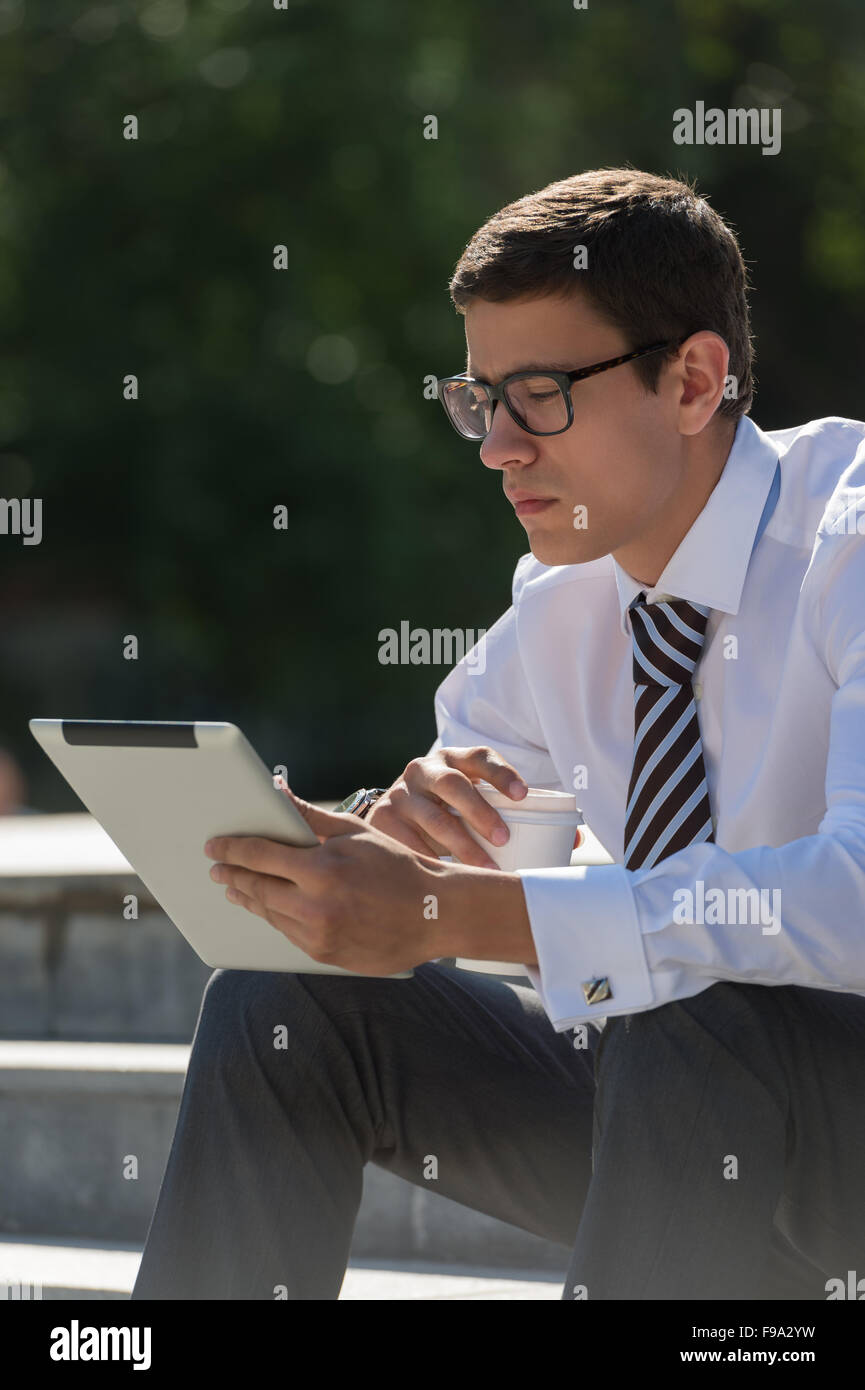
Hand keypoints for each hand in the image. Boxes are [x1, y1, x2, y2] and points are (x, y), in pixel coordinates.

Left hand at [204, 785, 457, 974]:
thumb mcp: (354, 833)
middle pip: (257, 889)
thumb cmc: (397, 866)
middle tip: (217, 869)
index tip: (214, 847)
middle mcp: (316, 907)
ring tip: (236, 889)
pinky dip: (275, 918)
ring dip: (248, 899)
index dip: (231, 850)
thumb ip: (308, 816)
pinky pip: (288, 935)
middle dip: (232, 877)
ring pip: (269, 915)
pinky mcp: (325, 956)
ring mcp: (319, 936)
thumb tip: (275, 790)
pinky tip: (269, 907)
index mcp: (321, 870)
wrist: (435, 913)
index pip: (259, 857)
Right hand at [364, 746, 528, 868]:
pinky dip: (432, 859)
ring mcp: (401, 794)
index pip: (480, 757)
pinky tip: (450, 877)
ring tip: (486, 867)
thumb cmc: (448, 808)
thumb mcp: (474, 799)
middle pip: (453, 785)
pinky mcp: (383, 818)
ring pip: (433, 818)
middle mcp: (424, 770)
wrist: (393, 813)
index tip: (523, 795)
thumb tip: (574, 839)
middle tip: (503, 838)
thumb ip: (514, 814)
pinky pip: (409, 842)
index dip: (501, 774)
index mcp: (454, 759)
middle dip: (480, 812)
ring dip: (462, 844)